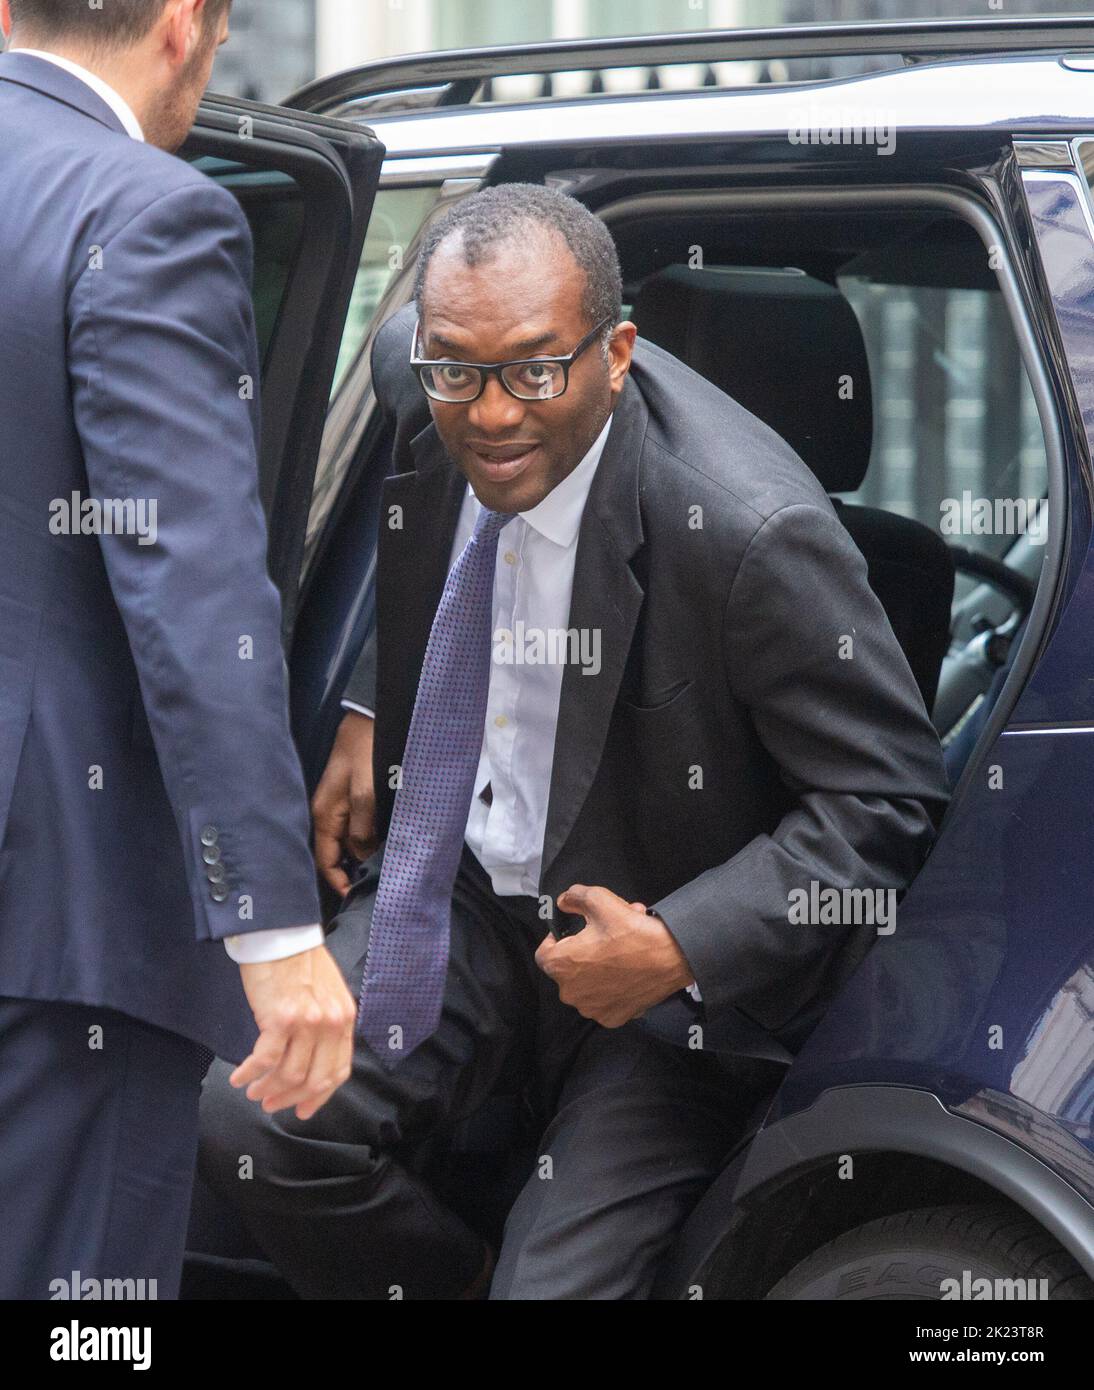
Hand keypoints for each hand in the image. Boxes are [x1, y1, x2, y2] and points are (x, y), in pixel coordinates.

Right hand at [230, 944, 356, 1119]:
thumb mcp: (326, 992)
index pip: (338, 1070)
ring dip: (268, 1089)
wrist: (280, 934)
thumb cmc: (298, 960)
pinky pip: (265, 1060)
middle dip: (291, 1099)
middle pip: (314, 1080)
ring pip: (289, 1075)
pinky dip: (250, 1074)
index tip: (303, 1109)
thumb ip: (326, 1023)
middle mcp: (330, 1023)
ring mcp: (307, 1023)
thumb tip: (310, 1056)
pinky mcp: (280, 1019)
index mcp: (344, 1018)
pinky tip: (240, 1078)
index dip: (319, 1096)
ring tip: (253, 1092)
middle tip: (271, 1104)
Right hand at [312, 711, 376, 895]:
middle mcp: (329, 813)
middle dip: (354, 869)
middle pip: (338, 852)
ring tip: (386, 868)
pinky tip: (386, 843)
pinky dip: (370, 837)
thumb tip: (361, 855)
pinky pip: (359, 825)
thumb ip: (362, 825)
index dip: (338, 881)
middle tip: (379, 883)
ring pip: (350, 839)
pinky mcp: (354, 796)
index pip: (325, 860)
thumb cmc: (366, 752)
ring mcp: (340, 804)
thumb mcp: (365, 791)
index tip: (356, 896)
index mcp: (324, 814)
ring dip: (364, 854)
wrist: (372, 717)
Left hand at [535, 884, 695, 1027]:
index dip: (556, 938)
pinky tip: (629, 970)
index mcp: (561, 965)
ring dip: (599, 967)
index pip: (544, 952)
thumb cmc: (634, 932)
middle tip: (608, 934)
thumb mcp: (601, 900)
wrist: (673, 959)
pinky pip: (605, 999)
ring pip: (587, 983)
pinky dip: (613, 986)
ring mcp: (592, 1009)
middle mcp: (571, 993)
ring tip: (622, 949)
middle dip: (585, 949)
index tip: (574, 932)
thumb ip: (574, 897)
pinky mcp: (613, 1018)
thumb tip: (564, 902)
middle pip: (568, 968)